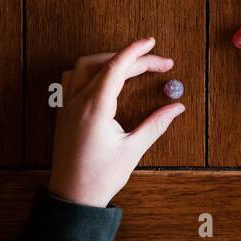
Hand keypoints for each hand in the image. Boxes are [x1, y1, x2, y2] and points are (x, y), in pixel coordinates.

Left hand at [48, 38, 184, 206]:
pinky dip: (91, 70)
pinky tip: (104, 78)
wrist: (71, 197)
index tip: (152, 42)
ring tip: (131, 64)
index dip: (136, 52)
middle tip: (158, 63)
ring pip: (83, 66)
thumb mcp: (132, 150)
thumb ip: (155, 124)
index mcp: (94, 108)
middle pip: (103, 64)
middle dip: (131, 58)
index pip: (116, 67)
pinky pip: (72, 79)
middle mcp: (77, 102)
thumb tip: (176, 108)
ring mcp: (67, 106)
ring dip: (107, 59)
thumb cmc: (99, 177)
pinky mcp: (64, 113)